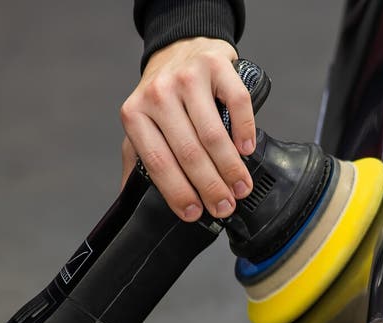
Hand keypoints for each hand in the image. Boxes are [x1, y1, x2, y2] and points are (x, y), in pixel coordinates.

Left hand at [120, 37, 255, 221]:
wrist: (180, 49)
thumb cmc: (164, 98)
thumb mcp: (143, 128)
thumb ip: (138, 163)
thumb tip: (135, 205)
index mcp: (135, 114)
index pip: (158, 162)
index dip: (178, 192)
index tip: (195, 213)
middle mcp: (158, 94)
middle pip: (188, 152)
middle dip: (210, 187)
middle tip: (225, 206)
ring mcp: (187, 77)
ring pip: (212, 134)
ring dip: (230, 168)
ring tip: (240, 188)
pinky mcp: (215, 65)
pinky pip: (236, 103)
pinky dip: (244, 131)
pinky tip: (246, 149)